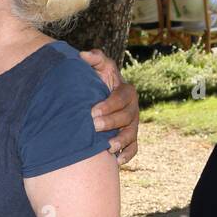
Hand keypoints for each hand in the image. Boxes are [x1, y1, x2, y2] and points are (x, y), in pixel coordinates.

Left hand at [81, 49, 139, 164]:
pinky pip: (133, 149)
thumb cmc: (97, 83)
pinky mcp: (130, 139)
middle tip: (94, 127)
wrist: (98, 100)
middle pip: (127, 118)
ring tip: (108, 147)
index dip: (109, 105)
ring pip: (131, 135)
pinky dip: (127, 156)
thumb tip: (83, 55)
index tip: (92, 111)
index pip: (121, 98)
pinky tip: (116, 161)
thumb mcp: (98, 68)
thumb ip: (94, 59)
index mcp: (127, 91)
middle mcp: (133, 109)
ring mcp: (133, 125)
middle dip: (111, 123)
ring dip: (120, 142)